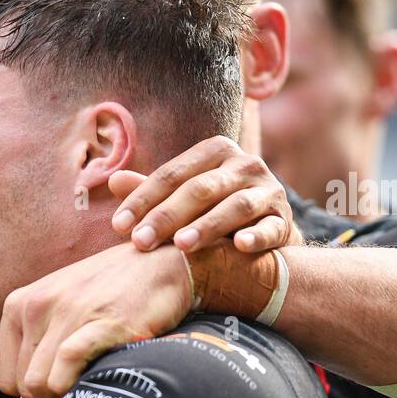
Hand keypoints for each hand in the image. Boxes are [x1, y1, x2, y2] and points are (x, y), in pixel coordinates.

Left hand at [0, 243, 193, 397]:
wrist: (160, 265)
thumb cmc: (111, 297)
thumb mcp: (63, 328)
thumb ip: (37, 375)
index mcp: (20, 304)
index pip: (7, 380)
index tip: (59, 397)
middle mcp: (37, 305)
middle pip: (24, 387)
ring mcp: (67, 312)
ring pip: (40, 384)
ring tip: (90, 394)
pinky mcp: (99, 322)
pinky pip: (66, 368)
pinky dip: (75, 388)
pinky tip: (97, 385)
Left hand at [109, 136, 300, 253]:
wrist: (266, 230)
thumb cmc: (211, 211)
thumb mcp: (181, 197)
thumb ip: (151, 191)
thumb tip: (112, 181)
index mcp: (216, 151)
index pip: (172, 174)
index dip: (142, 199)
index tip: (118, 226)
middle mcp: (245, 164)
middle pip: (200, 189)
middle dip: (167, 216)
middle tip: (140, 242)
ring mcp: (268, 190)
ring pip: (235, 206)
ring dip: (207, 226)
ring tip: (181, 246)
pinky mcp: (284, 219)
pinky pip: (270, 227)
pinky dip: (257, 236)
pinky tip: (240, 246)